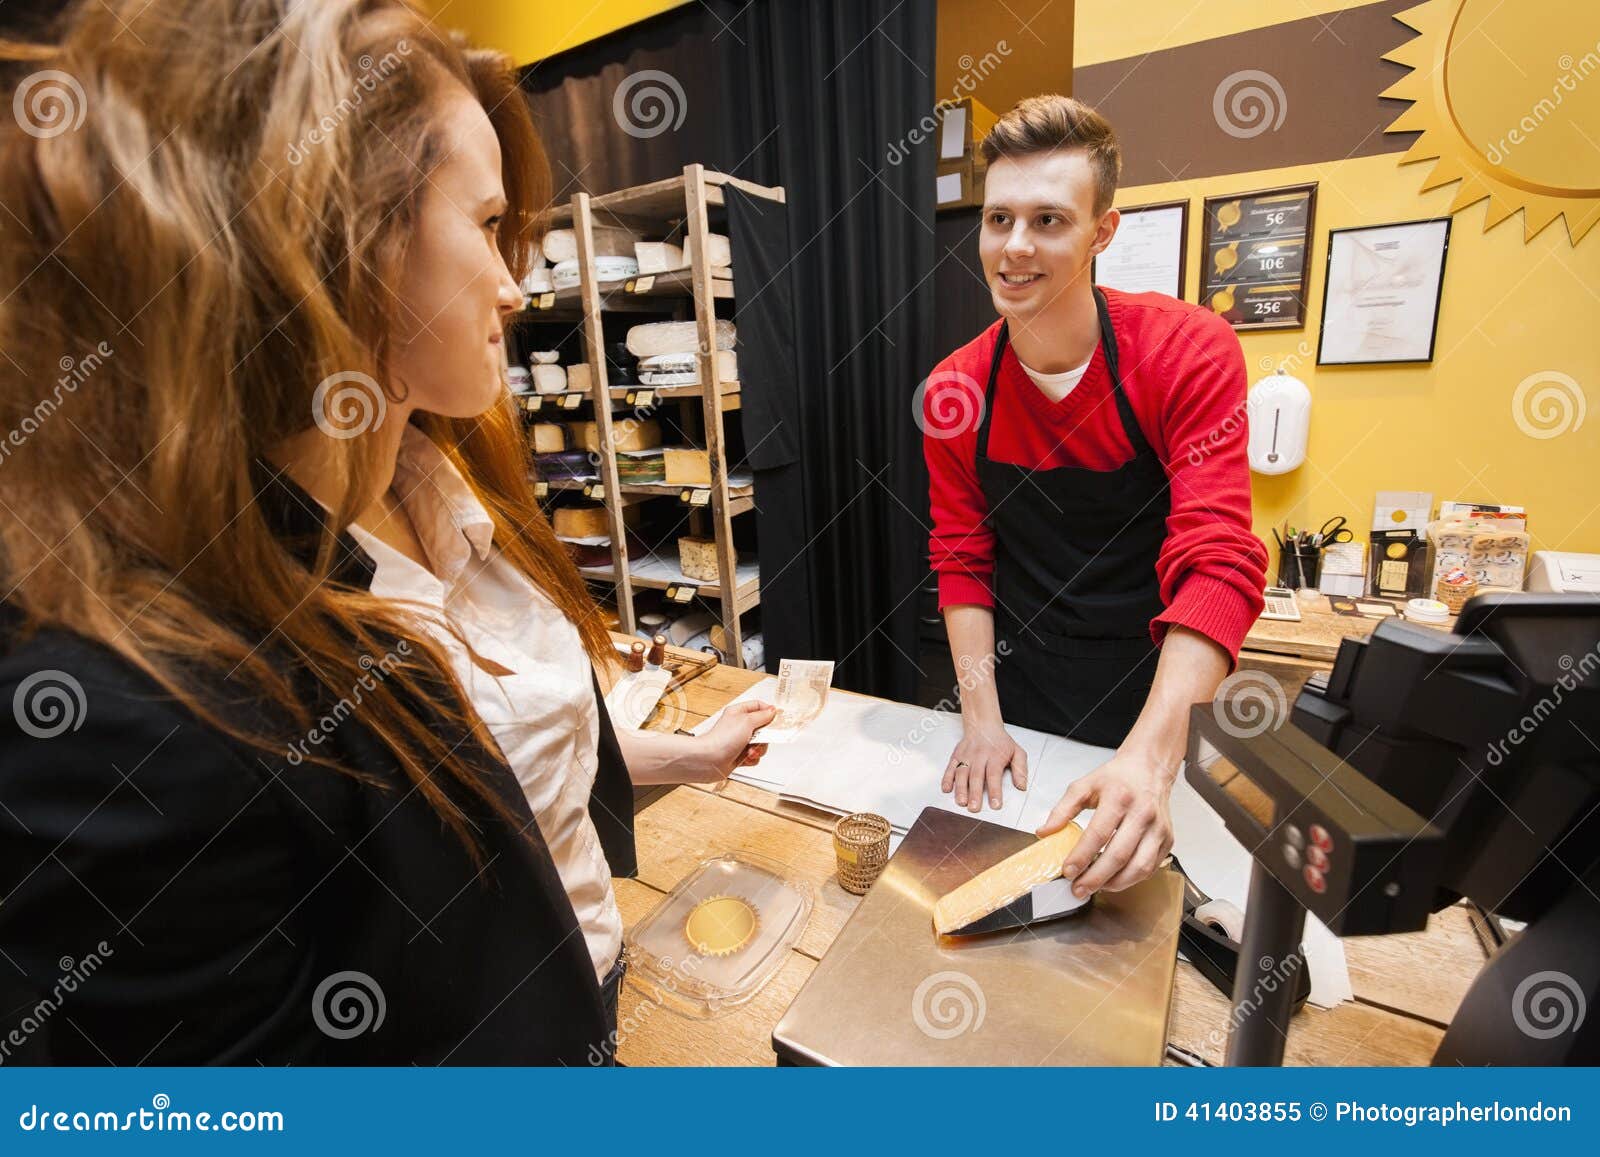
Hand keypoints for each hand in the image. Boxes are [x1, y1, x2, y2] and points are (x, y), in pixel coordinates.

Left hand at [686, 700, 775, 783]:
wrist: (709, 760)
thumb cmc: (722, 739)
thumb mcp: (747, 721)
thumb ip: (762, 716)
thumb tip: (772, 711)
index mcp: (738, 712)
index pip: (758, 706)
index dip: (769, 712)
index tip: (777, 719)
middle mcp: (738, 726)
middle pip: (762, 728)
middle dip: (764, 736)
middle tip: (761, 738)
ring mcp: (739, 741)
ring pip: (760, 744)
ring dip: (758, 749)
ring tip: (750, 751)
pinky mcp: (739, 755)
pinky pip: (754, 756)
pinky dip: (752, 758)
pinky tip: (746, 758)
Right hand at [941, 720, 1027, 811]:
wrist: (983, 724)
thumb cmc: (1000, 741)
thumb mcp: (1017, 752)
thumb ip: (1021, 769)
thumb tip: (1022, 786)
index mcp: (995, 756)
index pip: (994, 775)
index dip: (995, 791)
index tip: (995, 804)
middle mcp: (979, 756)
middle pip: (976, 776)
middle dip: (974, 793)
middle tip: (974, 808)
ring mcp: (966, 756)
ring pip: (961, 773)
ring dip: (960, 788)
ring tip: (961, 801)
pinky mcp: (956, 756)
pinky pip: (950, 767)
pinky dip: (947, 778)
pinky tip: (946, 789)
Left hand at [1036, 749, 1175, 896]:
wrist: (1149, 769)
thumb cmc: (1116, 778)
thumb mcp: (1083, 786)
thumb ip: (1062, 810)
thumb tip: (1044, 832)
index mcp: (1119, 797)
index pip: (1098, 833)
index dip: (1082, 856)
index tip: (1068, 871)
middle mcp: (1142, 813)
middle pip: (1119, 855)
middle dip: (1096, 878)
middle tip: (1078, 889)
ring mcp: (1158, 828)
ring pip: (1139, 867)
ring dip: (1115, 883)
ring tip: (1096, 887)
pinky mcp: (1168, 839)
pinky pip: (1150, 867)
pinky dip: (1132, 879)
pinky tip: (1115, 879)